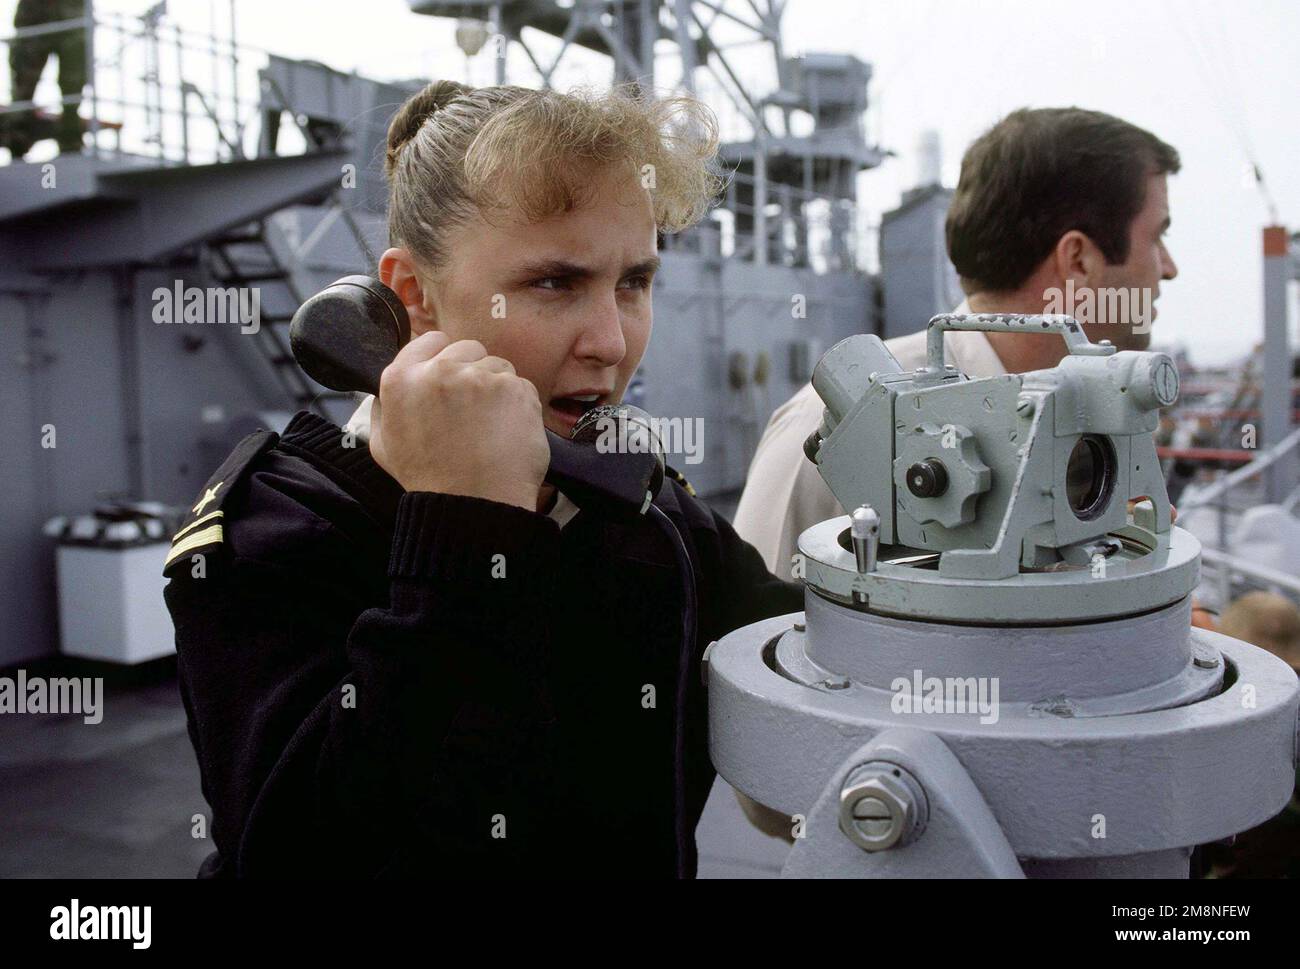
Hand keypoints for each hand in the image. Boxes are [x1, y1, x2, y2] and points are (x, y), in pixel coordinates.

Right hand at [369, 332, 549, 511]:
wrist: (475, 504)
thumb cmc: (430, 480)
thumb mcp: (384, 445)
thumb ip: (383, 408)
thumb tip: (391, 388)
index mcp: (402, 379)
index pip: (430, 341)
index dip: (443, 358)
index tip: (450, 378)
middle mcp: (439, 370)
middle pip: (467, 349)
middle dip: (472, 371)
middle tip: (472, 409)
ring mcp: (480, 377)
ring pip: (497, 365)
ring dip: (496, 388)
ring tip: (490, 425)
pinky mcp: (515, 388)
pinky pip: (520, 385)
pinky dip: (518, 404)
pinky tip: (507, 431)